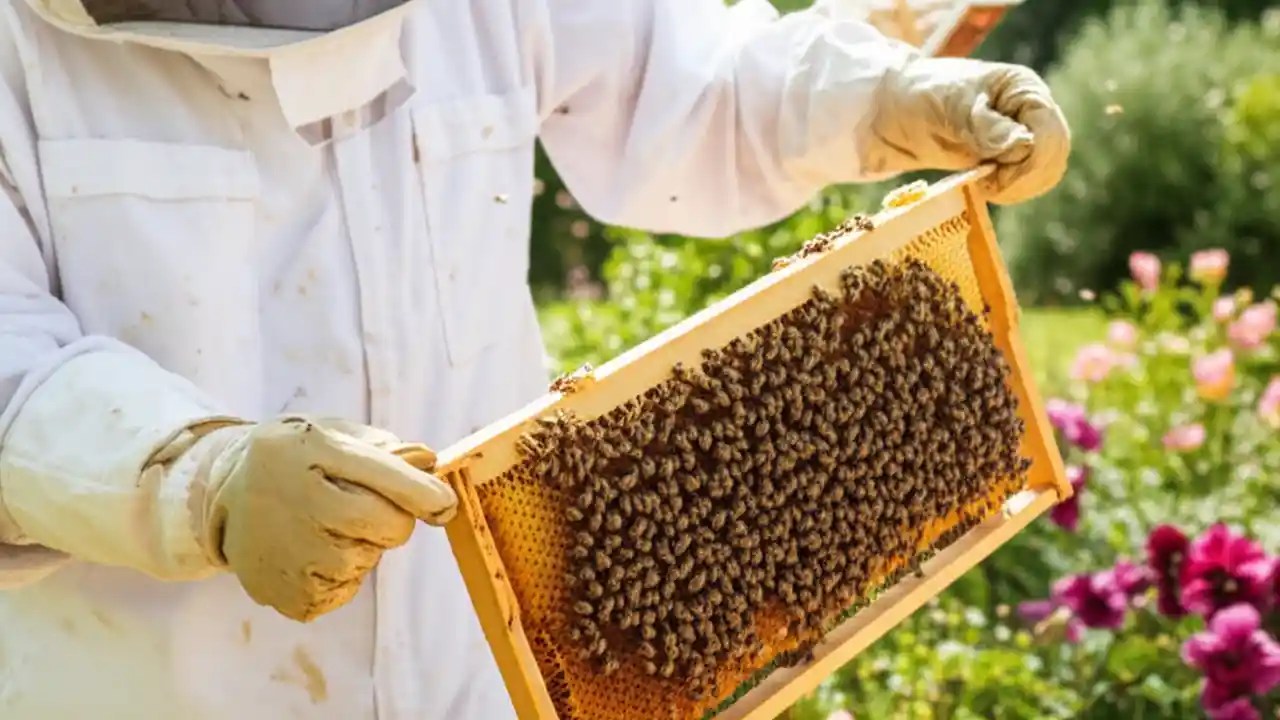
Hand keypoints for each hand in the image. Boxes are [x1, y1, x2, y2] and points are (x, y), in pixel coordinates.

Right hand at [194, 416, 456, 621]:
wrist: (223, 491)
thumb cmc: (298, 459)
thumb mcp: (333, 435)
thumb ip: (385, 450)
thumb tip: (429, 462)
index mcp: (314, 450)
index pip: (388, 477)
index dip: (426, 495)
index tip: (444, 505)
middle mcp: (300, 498)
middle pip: (390, 527)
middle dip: (392, 520)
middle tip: (361, 510)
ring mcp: (289, 550)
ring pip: (366, 562)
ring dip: (360, 549)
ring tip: (322, 528)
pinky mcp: (283, 592)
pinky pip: (340, 592)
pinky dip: (336, 578)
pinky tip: (308, 553)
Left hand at [865, 57, 1070, 204]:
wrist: (893, 112)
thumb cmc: (920, 98)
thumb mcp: (950, 108)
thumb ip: (985, 127)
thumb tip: (1023, 146)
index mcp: (1023, 90)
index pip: (1050, 133)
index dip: (1029, 162)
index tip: (992, 177)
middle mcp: (1030, 112)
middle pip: (1054, 156)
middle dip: (1025, 179)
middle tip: (987, 186)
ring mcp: (1022, 136)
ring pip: (1044, 174)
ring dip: (1018, 188)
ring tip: (981, 185)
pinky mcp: (1007, 159)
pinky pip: (1025, 183)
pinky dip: (1008, 191)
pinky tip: (982, 187)